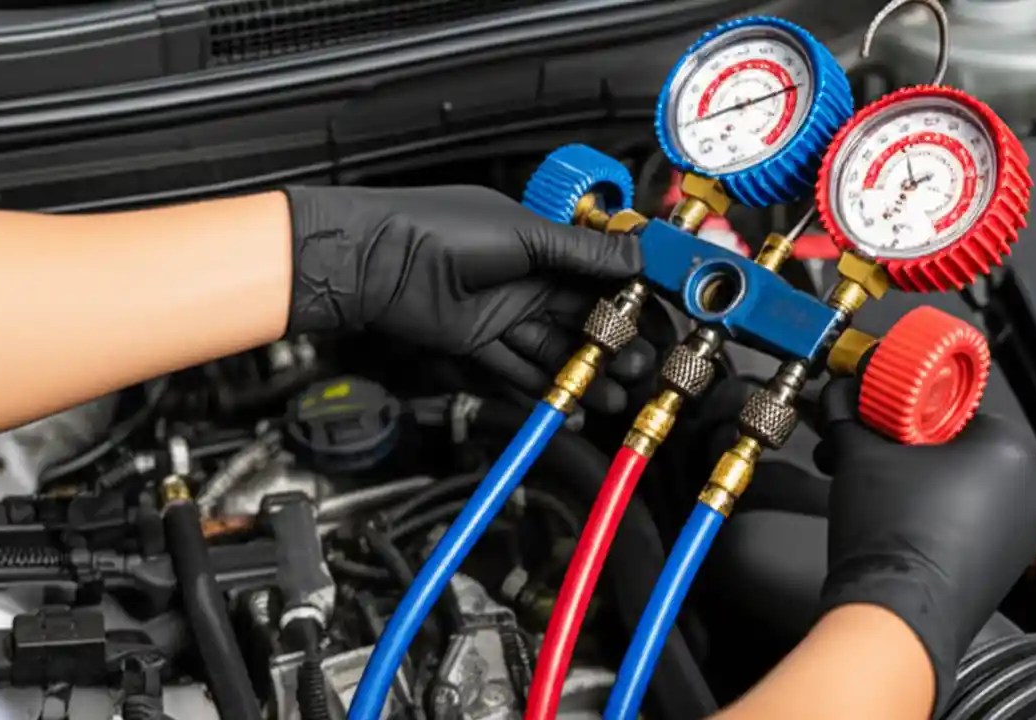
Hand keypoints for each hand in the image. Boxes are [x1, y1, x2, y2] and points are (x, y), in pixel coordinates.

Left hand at [283, 185, 652, 412]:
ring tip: (617, 395)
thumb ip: (581, 252)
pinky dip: (548, 391)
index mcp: (542, 241)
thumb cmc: (436, 229)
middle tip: (643, 366)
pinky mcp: (479, 343)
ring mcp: (503, 311)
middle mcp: (527, 277)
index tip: (664, 319)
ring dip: (588, 373)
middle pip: (584, 317)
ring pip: (557, 349)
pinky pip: (521, 371)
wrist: (371, 260)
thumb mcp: (523, 236)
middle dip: (617, 344)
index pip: (602, 273)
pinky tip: (576, 407)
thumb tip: (634, 254)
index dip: (634, 297)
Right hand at [812, 378, 1035, 715]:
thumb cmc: (892, 535)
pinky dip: (938, 510)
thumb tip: (841, 393)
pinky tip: (898, 517)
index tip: (877, 417)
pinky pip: (973, 516)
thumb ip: (850, 413)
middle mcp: (1033, 484)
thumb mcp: (859, 454)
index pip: (952, 406)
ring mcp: (1027, 527)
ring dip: (919, 479)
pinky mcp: (1010, 560)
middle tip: (869, 451)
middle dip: (909, 447)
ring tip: (875, 485)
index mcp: (1010, 446)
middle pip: (959, 444)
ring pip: (965, 482)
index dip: (904, 410)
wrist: (897, 616)